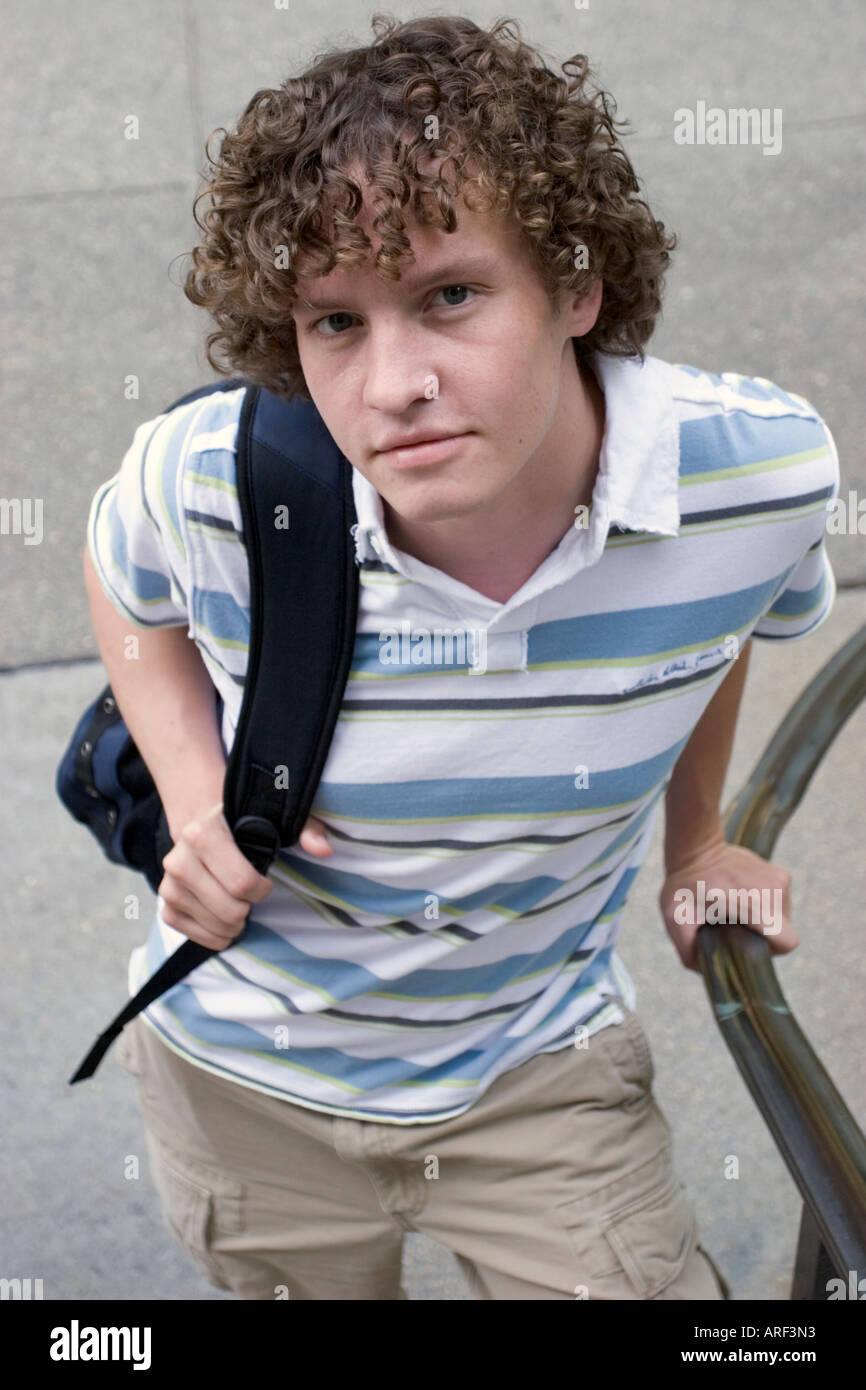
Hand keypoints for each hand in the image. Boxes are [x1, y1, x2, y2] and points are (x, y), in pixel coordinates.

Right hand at [159, 805, 331, 950]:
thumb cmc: (242, 822)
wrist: (201, 820)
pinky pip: (193, 935)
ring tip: (238, 905)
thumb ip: (305, 828)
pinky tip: (223, 919)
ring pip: (214, 926)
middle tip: (250, 898)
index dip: (261, 890)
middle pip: (229, 910)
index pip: (242, 883)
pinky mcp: (165, 903)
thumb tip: (323, 850)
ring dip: (233, 924)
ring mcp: (169, 884)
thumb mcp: (276, 815)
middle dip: (247, 910)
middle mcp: (179, 859)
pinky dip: (215, 935)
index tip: (264, 882)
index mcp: (203, 834)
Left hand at [658, 833, 795, 972]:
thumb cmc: (684, 886)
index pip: (787, 942)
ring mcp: (781, 879)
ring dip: (761, 918)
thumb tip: (707, 971)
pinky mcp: (780, 873)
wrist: (695, 846)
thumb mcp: (677, 922)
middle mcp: (775, 891)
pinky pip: (778, 901)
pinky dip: (762, 903)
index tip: (747, 941)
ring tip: (733, 906)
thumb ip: (689, 954)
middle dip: (760, 934)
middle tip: (732, 923)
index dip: (770, 950)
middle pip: (782, 931)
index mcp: (757, 906)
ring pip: (780, 916)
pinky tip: (740, 895)